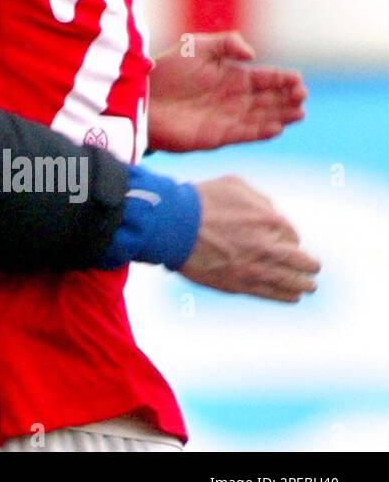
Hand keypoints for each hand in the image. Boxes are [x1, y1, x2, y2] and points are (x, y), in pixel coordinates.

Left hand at [148, 31, 305, 151]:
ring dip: (281, 116)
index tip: (297, 80)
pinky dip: (261, 132)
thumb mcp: (195, 46)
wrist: (140, 96)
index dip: (282, 80)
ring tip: (298, 112)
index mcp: (231, 76)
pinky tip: (277, 128)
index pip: (265, 78)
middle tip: (301, 97)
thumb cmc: (165, 69)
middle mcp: (233, 98)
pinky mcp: (217, 136)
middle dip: (288, 98)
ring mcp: (227, 118)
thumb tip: (253, 55)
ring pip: (262, 117)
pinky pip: (245, 134)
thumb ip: (226, 43)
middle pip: (269, 99)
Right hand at [178, 175, 319, 302]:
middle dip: (309, 265)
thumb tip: (273, 212)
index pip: (294, 237)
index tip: (282, 242)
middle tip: (310, 267)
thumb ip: (261, 200)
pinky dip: (288, 296)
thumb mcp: (235, 185)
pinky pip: (276, 295)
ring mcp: (256, 269)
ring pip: (296, 284)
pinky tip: (292, 296)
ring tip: (307, 286)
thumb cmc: (200, 201)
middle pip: (305, 263)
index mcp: (271, 221)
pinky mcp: (242, 285)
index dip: (289, 240)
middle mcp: (269, 247)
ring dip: (304, 284)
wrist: (173, 225)